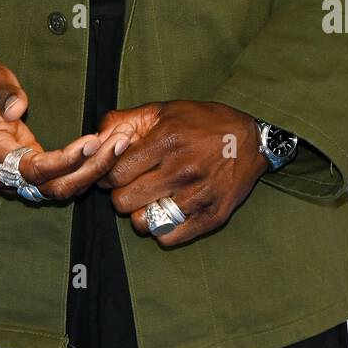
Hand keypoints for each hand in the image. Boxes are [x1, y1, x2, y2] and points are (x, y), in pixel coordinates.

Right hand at [0, 60, 135, 199]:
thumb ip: (2, 92)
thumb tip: (18, 107)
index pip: (34, 169)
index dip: (66, 160)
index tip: (93, 142)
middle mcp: (4, 175)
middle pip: (54, 187)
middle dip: (91, 168)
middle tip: (121, 141)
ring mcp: (17, 178)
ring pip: (61, 188)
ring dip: (94, 170)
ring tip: (122, 142)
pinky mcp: (30, 173)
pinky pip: (61, 179)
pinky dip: (86, 168)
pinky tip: (109, 148)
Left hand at [93, 101, 269, 246]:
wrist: (252, 139)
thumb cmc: (203, 122)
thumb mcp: (163, 110)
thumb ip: (125, 120)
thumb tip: (95, 137)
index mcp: (166, 141)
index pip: (115, 173)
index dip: (108, 175)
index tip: (116, 173)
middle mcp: (181, 170)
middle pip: (124, 201)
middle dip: (121, 195)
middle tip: (132, 186)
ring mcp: (197, 196)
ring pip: (142, 223)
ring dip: (140, 214)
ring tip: (149, 201)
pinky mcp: (211, 216)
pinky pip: (168, 237)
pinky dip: (161, 229)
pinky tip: (166, 212)